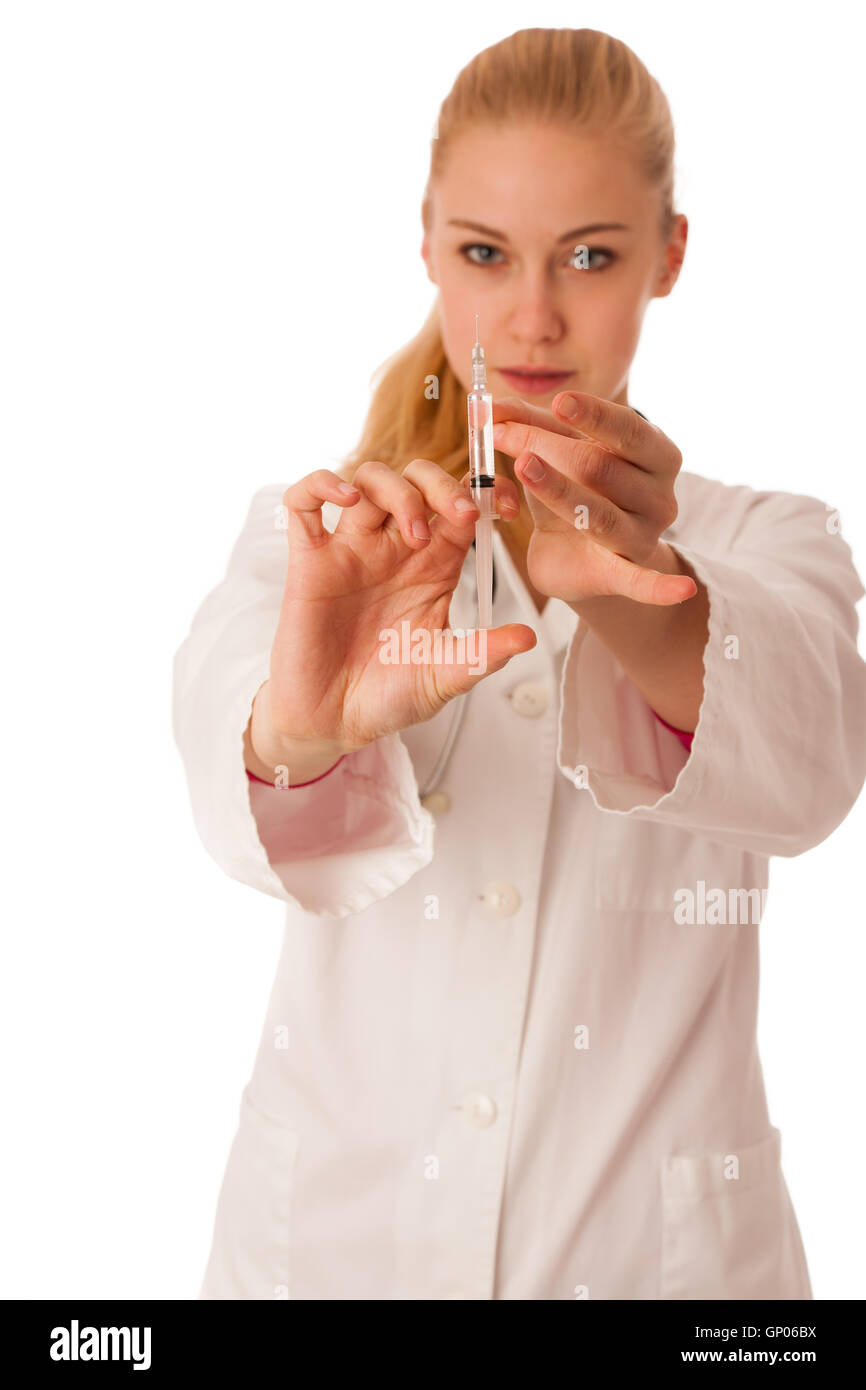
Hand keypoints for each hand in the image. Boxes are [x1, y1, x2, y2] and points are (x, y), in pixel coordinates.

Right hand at [255, 460, 535, 772]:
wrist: (334, 723)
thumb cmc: (389, 697)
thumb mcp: (445, 675)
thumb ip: (483, 653)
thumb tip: (529, 638)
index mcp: (433, 566)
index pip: (460, 507)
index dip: (484, 494)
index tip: (507, 507)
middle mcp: (393, 549)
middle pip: (416, 480)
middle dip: (441, 484)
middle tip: (459, 515)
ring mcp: (350, 550)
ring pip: (369, 479)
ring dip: (396, 490)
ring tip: (413, 532)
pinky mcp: (308, 561)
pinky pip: (303, 503)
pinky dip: (320, 484)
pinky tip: (345, 498)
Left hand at [491, 392, 697, 605]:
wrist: (578, 553)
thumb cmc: (574, 490)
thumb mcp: (555, 452)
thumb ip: (528, 426)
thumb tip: (489, 408)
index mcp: (655, 452)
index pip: (627, 428)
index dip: (594, 414)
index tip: (559, 402)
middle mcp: (659, 493)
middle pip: (601, 466)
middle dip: (547, 446)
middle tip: (501, 435)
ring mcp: (645, 534)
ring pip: (598, 512)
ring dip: (555, 488)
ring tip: (522, 465)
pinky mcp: (626, 571)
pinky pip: (644, 581)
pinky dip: (663, 587)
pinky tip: (682, 591)